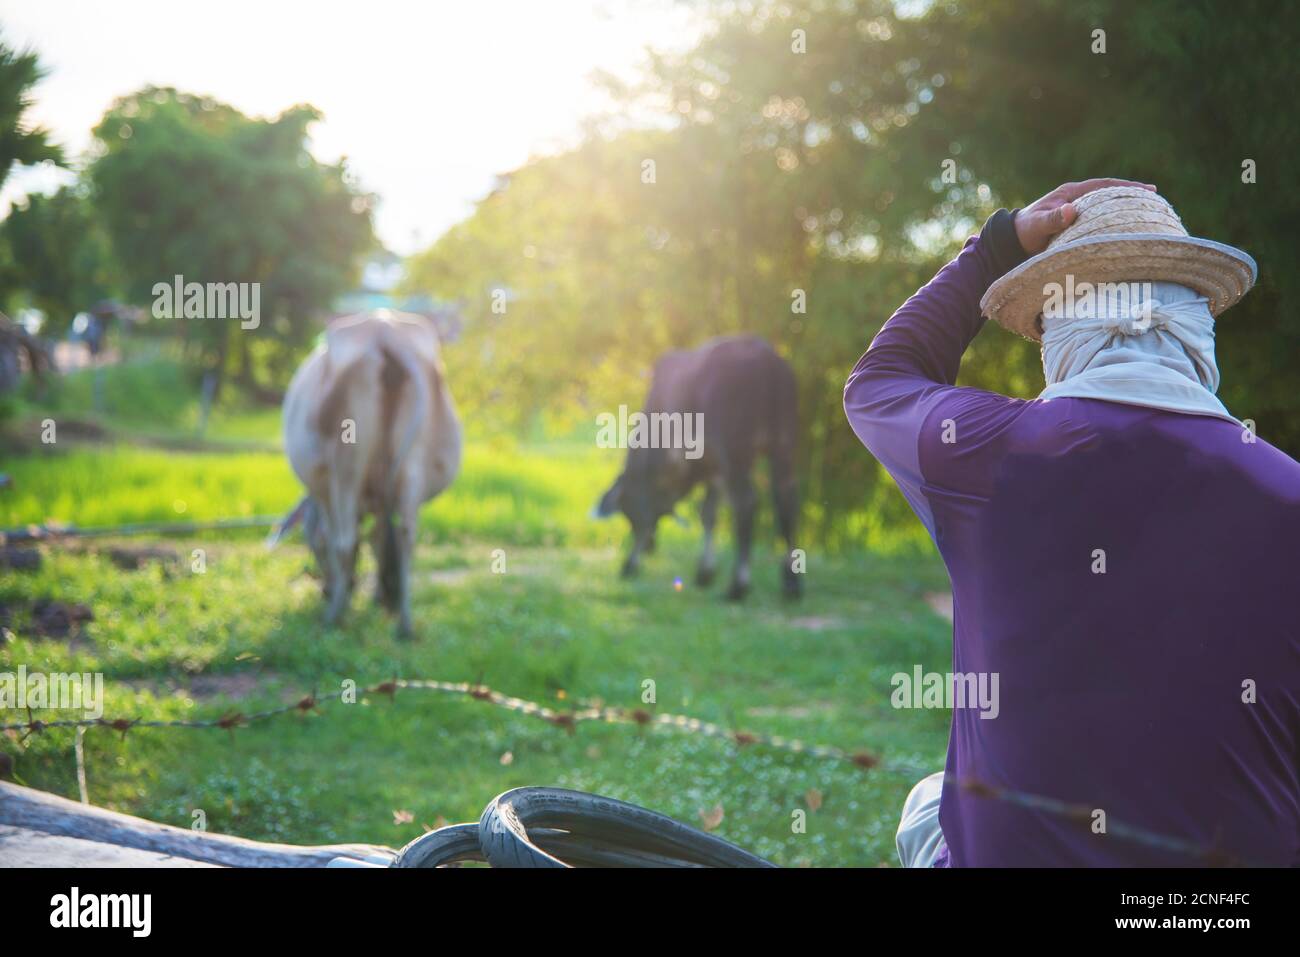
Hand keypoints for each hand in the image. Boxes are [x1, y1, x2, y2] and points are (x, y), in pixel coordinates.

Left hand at [1014, 178, 1155, 255]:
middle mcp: (1077, 200)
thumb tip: (1071, 211)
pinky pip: (1101, 222)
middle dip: (1132, 196)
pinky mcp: (1078, 226)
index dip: (1126, 187)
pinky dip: (1115, 224)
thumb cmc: (1024, 231)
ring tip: (1149, 214)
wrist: (1013, 242)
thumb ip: (1052, 219)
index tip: (1147, 190)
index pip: (1104, 185)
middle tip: (1156, 200)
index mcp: (1071, 193)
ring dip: (1126, 210)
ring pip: (1108, 208)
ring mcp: (1079, 212)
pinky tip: (1128, 232)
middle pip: (1111, 194)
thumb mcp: (1037, 225)